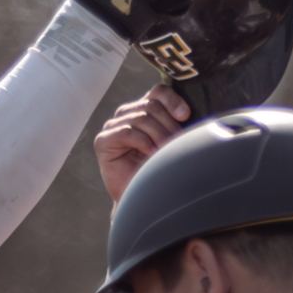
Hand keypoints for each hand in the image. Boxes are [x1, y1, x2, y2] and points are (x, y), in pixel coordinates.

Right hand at [95, 88, 191, 203]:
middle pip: (151, 105)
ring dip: (158, 135)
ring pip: (141, 118)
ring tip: (166, 152)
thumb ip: (178, 123)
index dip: (173, 100)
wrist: (146, 199)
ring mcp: (113, 126)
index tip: (186, 116)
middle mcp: (127, 114)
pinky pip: (127, 132)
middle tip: (177, 143)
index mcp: (145, 110)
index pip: (158, 92)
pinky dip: (143, 142)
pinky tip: (151, 154)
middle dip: (168, 125)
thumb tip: (189, 112)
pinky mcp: (103, 141)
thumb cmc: (161, 170)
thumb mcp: (174, 142)